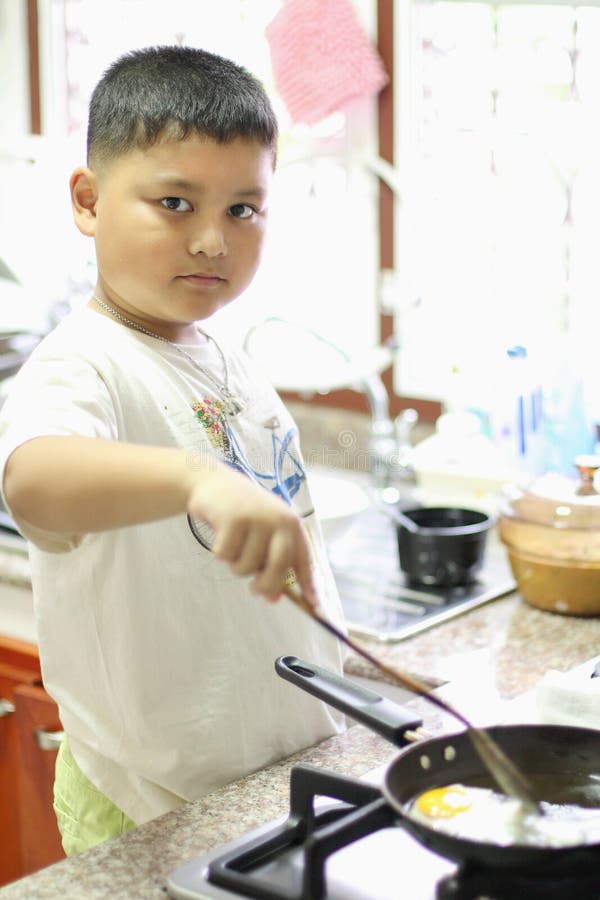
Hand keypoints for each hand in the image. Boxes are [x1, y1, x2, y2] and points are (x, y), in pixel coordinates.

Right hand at [187, 463, 316, 603]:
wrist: (214, 482)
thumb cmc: (242, 514)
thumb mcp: (261, 537)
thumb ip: (270, 564)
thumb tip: (274, 597)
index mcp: (291, 525)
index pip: (304, 558)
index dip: (310, 583)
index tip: (314, 604)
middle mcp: (279, 520)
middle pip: (279, 567)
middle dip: (266, 585)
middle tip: (255, 590)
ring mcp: (257, 518)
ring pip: (247, 566)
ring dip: (236, 566)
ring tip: (233, 546)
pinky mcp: (233, 519)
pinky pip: (226, 556)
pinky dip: (220, 553)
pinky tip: (220, 535)